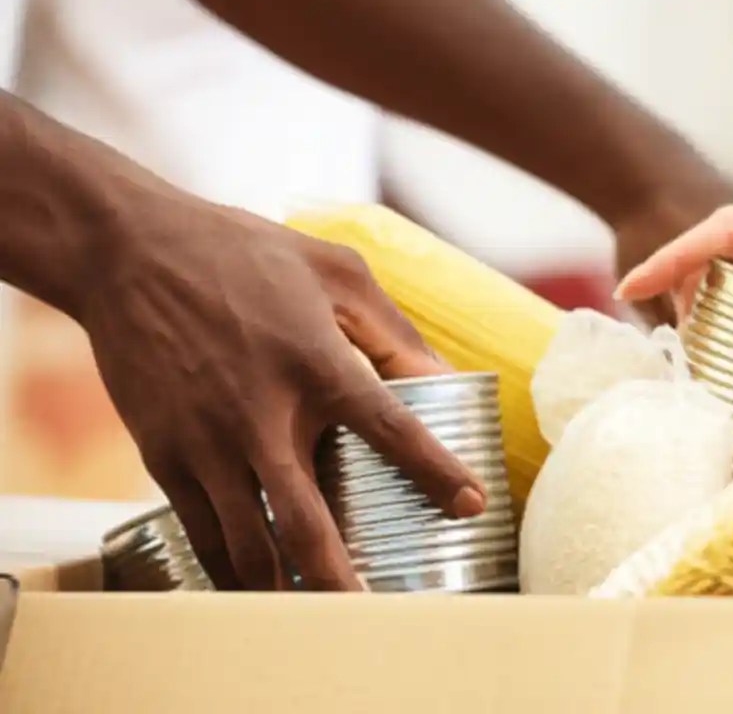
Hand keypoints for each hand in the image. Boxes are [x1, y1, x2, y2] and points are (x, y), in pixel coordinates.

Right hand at [82, 197, 486, 590]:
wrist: (127, 252)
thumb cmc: (242, 254)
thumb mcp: (334, 270)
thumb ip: (393, 329)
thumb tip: (444, 375)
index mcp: (315, 363)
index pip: (391, 429)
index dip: (436, 471)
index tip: (470, 505)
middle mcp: (262, 414)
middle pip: (308, 520)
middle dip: (341, 578)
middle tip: (375, 612)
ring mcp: (208, 441)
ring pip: (247, 544)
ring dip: (284, 589)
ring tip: (316, 616)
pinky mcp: (164, 455)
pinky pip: (203, 531)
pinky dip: (232, 567)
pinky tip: (258, 582)